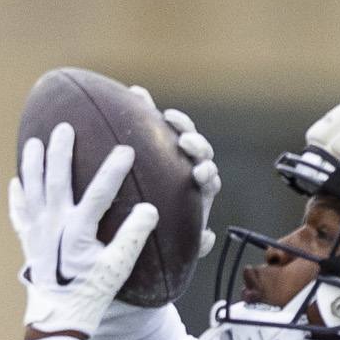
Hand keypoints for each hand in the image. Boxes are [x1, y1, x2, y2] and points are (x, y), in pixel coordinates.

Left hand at [8, 124, 158, 338]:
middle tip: (64, 127)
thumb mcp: (117, 269)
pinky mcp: (28, 243)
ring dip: (32, 164)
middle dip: (61, 151)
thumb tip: (150, 210)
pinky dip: (16, 198)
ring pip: (32, 189)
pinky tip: (15, 183)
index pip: (99, 192)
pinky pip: (18, 214)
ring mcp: (38, 232)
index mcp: (78, 230)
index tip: (127, 149)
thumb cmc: (91, 295)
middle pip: (56, 179)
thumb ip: (132, 238)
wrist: (58, 319)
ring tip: (34, 142)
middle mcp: (54, 225)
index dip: (113, 170)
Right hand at [129, 88, 220, 258]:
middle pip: (201, 151)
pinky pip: (154, 119)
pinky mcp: (156, 138)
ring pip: (183, 131)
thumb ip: (194, 245)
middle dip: (197, 145)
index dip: (206, 171)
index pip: (209, 177)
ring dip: (179, 122)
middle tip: (185, 144)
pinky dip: (148, 105)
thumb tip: (208, 236)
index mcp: (198, 192)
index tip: (198, 173)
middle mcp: (189, 170)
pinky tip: (136, 93)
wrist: (130, 224)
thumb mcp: (176, 246)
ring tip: (166, 116)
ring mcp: (173, 153)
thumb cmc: (156, 236)